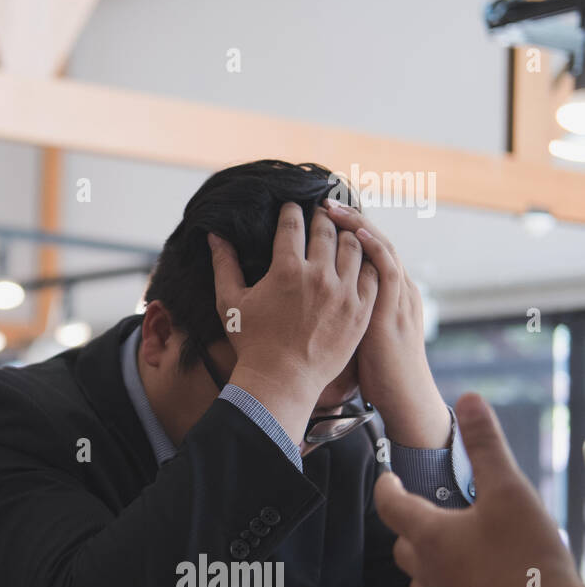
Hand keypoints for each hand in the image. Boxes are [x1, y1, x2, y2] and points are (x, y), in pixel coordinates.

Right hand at [209, 202, 377, 446]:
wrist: (281, 380)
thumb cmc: (251, 342)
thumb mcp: (230, 301)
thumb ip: (224, 264)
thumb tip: (214, 235)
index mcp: (285, 270)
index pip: (293, 224)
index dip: (291, 210)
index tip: (292, 206)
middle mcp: (319, 276)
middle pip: (327, 230)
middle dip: (323, 216)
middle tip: (321, 211)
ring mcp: (344, 293)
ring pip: (354, 247)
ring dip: (347, 234)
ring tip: (342, 231)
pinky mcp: (361, 310)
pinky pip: (372, 274)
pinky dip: (367, 261)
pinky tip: (361, 258)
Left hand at [324, 197, 449, 447]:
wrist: (401, 392)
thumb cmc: (376, 366)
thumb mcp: (360, 328)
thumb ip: (346, 305)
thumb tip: (316, 291)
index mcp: (381, 288)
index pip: (363, 247)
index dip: (344, 226)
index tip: (321, 210)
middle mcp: (391, 284)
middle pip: (369, 239)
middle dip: (346, 216)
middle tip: (321, 196)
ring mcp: (395, 293)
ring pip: (378, 245)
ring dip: (356, 222)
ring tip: (332, 204)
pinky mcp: (394, 306)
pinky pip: (385, 267)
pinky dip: (373, 246)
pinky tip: (357, 231)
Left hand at [375, 392, 584, 586]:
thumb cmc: (529, 561)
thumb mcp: (511, 492)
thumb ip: (486, 445)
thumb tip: (469, 399)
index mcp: (429, 537)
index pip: (390, 505)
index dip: (386, 487)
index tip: (388, 477)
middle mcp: (427, 573)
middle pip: (404, 543)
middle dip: (410, 523)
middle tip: (428, 509)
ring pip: (422, 577)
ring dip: (430, 559)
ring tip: (455, 545)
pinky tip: (480, 582)